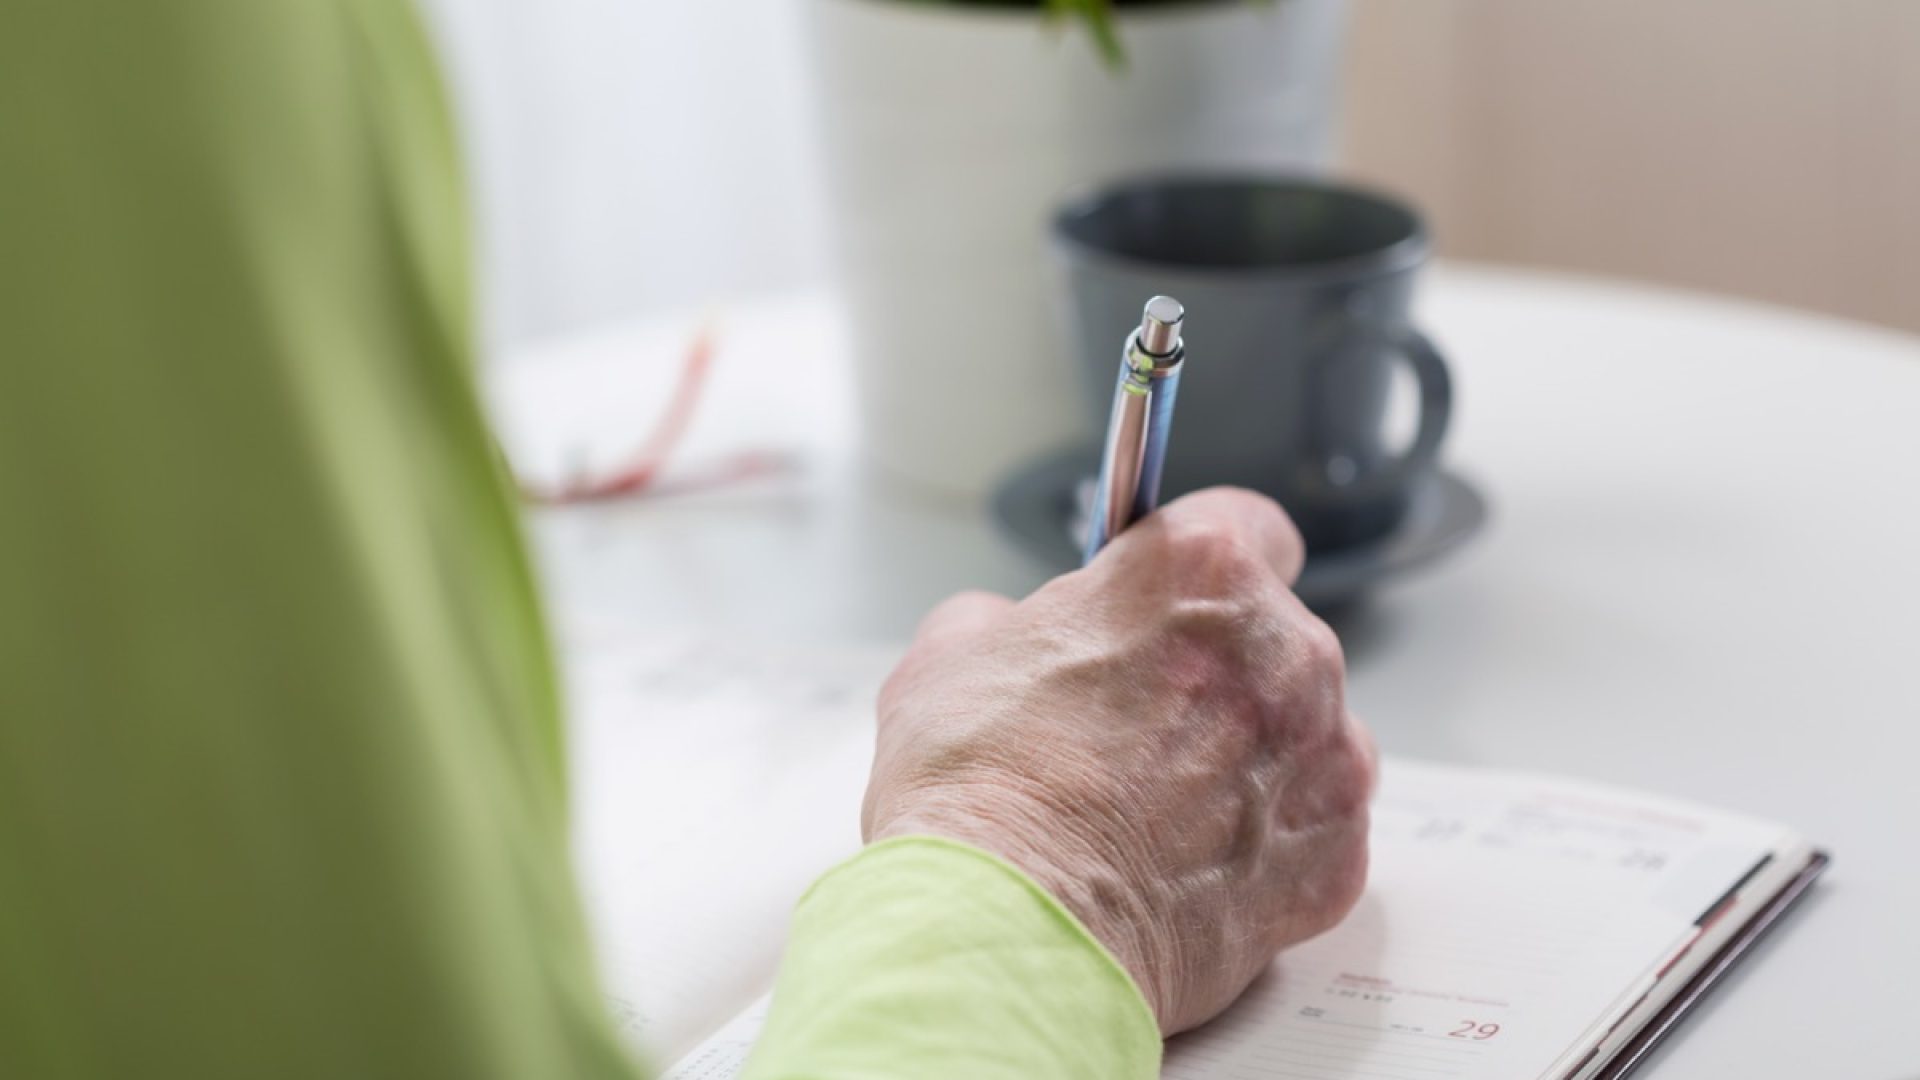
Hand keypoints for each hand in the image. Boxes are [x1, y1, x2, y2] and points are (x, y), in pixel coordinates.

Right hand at [863, 488, 1376, 1035]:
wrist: (1009, 933)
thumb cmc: (979, 793)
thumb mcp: (947, 656)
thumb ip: (1006, 620)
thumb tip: (1014, 634)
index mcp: (1200, 573)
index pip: (1247, 526)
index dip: (1202, 570)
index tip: (1176, 603)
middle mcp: (1287, 652)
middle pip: (1273, 639)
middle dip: (1216, 674)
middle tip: (1133, 727)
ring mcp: (1324, 757)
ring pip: (1304, 735)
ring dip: (1250, 759)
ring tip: (1157, 811)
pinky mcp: (1336, 858)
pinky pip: (1312, 830)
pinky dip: (1264, 846)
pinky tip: (1187, 868)